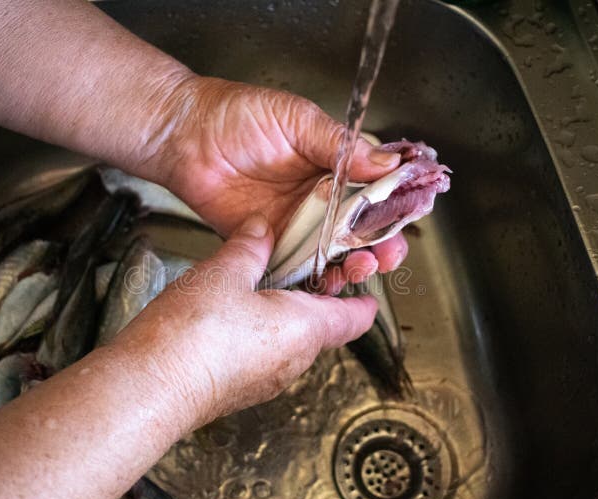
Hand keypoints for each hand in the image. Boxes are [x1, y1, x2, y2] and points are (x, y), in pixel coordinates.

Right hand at [110, 213, 377, 427]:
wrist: (150, 389)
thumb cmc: (193, 336)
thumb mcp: (224, 272)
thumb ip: (249, 247)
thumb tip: (263, 229)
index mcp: (305, 329)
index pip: (354, 317)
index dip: (362, 296)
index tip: (363, 281)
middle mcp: (294, 362)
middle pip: (322, 327)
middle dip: (316, 297)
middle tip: (303, 266)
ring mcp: (266, 381)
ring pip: (291, 342)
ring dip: (284, 315)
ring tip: (262, 284)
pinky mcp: (239, 389)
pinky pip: (263, 357)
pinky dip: (259, 333)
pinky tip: (231, 315)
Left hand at [134, 76, 409, 292]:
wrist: (185, 136)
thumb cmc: (237, 116)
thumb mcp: (297, 119)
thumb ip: (340, 145)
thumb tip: (387, 163)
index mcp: (332, 166)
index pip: (375, 189)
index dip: (396, 204)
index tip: (412, 214)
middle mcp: (319, 199)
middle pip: (362, 230)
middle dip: (383, 244)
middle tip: (390, 252)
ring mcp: (295, 224)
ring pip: (334, 254)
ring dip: (355, 265)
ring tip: (364, 267)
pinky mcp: (269, 245)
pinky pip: (297, 268)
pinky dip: (314, 280)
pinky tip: (328, 284)